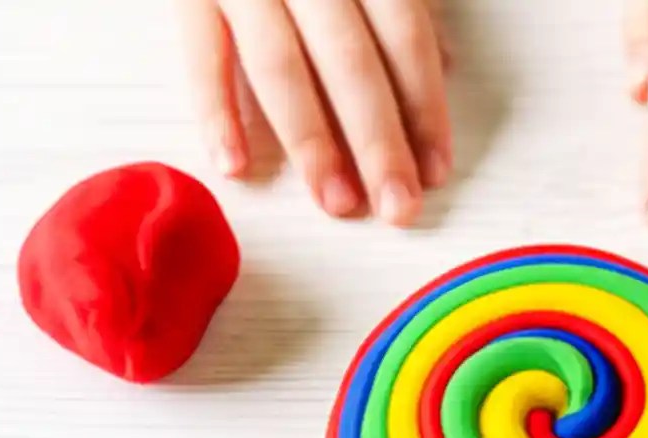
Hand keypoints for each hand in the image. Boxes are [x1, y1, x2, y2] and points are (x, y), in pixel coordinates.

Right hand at [176, 0, 451, 224]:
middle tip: (398, 207)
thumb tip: (447, 68)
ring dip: (311, 142)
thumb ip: (403, 2)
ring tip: (337, 202)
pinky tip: (236, 167)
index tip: (435, 168)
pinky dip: (215, 112)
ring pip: (280, 67)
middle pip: (350, 62)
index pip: (403, 35)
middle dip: (377, 142)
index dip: (423, 106)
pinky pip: (200, 56)